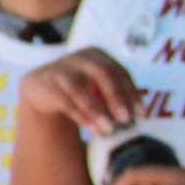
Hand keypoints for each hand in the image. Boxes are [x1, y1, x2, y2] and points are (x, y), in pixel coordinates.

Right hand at [19, 47, 139, 135]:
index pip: (119, 72)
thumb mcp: (98, 88)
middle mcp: (81, 57)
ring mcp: (61, 68)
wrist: (42, 88)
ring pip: (80, 88)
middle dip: (116, 97)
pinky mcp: (45, 83)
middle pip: (102, 74)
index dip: (132, 93)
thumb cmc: (81, 88)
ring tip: (109, 128)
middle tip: (127, 119)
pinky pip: (65, 100)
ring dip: (96, 110)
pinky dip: (80, 116)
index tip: (142, 113)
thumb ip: (116, 97)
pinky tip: (92, 129)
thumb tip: (139, 115)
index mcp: (98, 55)